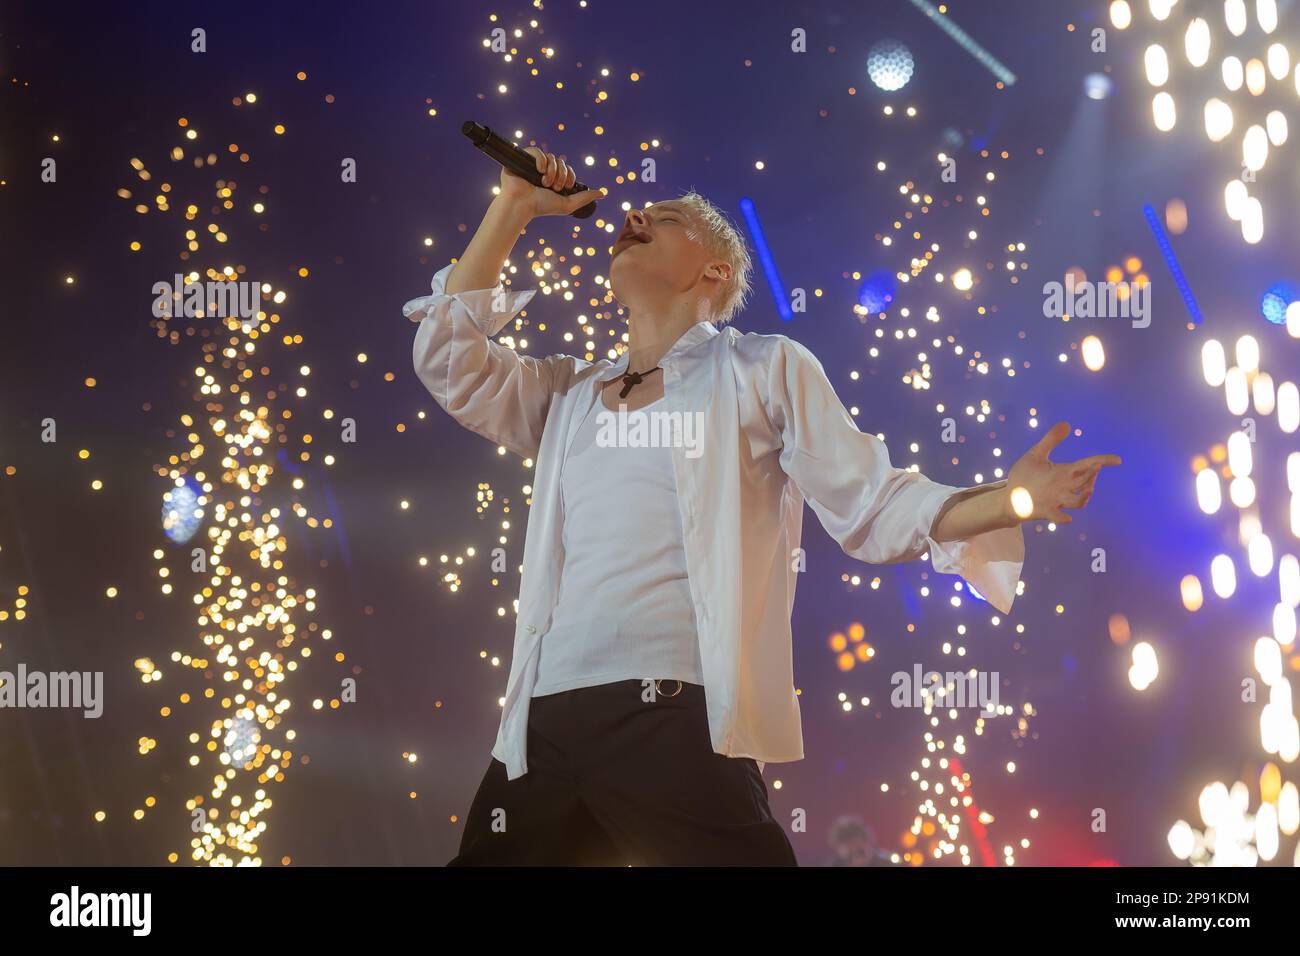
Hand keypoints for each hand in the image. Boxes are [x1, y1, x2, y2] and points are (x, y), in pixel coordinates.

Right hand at [498, 146, 605, 219]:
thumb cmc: (541, 207)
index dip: (570, 175)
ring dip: (552, 170)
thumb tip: (603, 193)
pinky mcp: (522, 159)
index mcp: (553, 180)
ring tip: (544, 183)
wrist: (521, 205)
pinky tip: (539, 170)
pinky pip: (536, 150)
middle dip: (561, 175)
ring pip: (551, 157)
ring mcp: (532, 165)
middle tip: (554, 187)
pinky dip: (540, 159)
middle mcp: (543, 171)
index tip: (566, 187)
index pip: (567, 169)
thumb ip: (585, 198)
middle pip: (561, 162)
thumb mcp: (568, 204)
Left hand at [1005, 421, 1120, 524]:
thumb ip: (1051, 440)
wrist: (1009, 498)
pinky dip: (1063, 518)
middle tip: (1096, 467)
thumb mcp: (1036, 454)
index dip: (1103, 461)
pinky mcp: (1044, 511)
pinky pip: (1057, 517)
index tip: (1118, 460)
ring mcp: (1055, 500)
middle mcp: (1063, 487)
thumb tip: (1067, 423)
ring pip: (1078, 502)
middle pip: (1085, 482)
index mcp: (1064, 473)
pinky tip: (1067, 518)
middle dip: (1092, 475)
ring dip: (1085, 497)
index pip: (1087, 465)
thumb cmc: (1024, 476)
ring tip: (1088, 490)